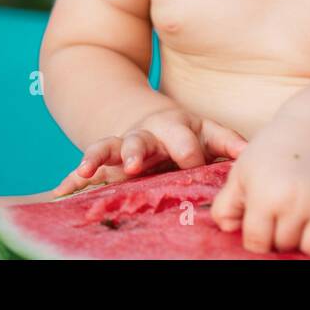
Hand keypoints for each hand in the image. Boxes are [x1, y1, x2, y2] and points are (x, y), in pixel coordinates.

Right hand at [52, 106, 247, 196]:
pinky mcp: (103, 161)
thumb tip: (249, 154)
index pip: (182, 139)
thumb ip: (227, 143)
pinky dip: (72, 179)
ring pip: (107, 146)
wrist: (149, 118)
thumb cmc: (185, 132)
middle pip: (140, 140)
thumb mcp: (207, 132)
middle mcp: (144, 135)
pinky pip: (85, 168)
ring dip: (97, 157)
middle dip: (136, 151)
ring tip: (86, 170)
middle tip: (133, 165)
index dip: (187, 152)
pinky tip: (60, 191)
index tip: (192, 163)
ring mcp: (120, 147)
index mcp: (174, 128)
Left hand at [210, 118, 309, 256]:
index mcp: (266, 195)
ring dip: (308, 241)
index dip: (256, 238)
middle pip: (285, 246)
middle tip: (282, 216)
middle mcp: (296, 202)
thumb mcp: (241, 172)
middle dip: (281, 237)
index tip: (260, 224)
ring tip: (304, 223)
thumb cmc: (272, 152)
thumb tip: (227, 230)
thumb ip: (226, 204)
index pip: (257, 242)